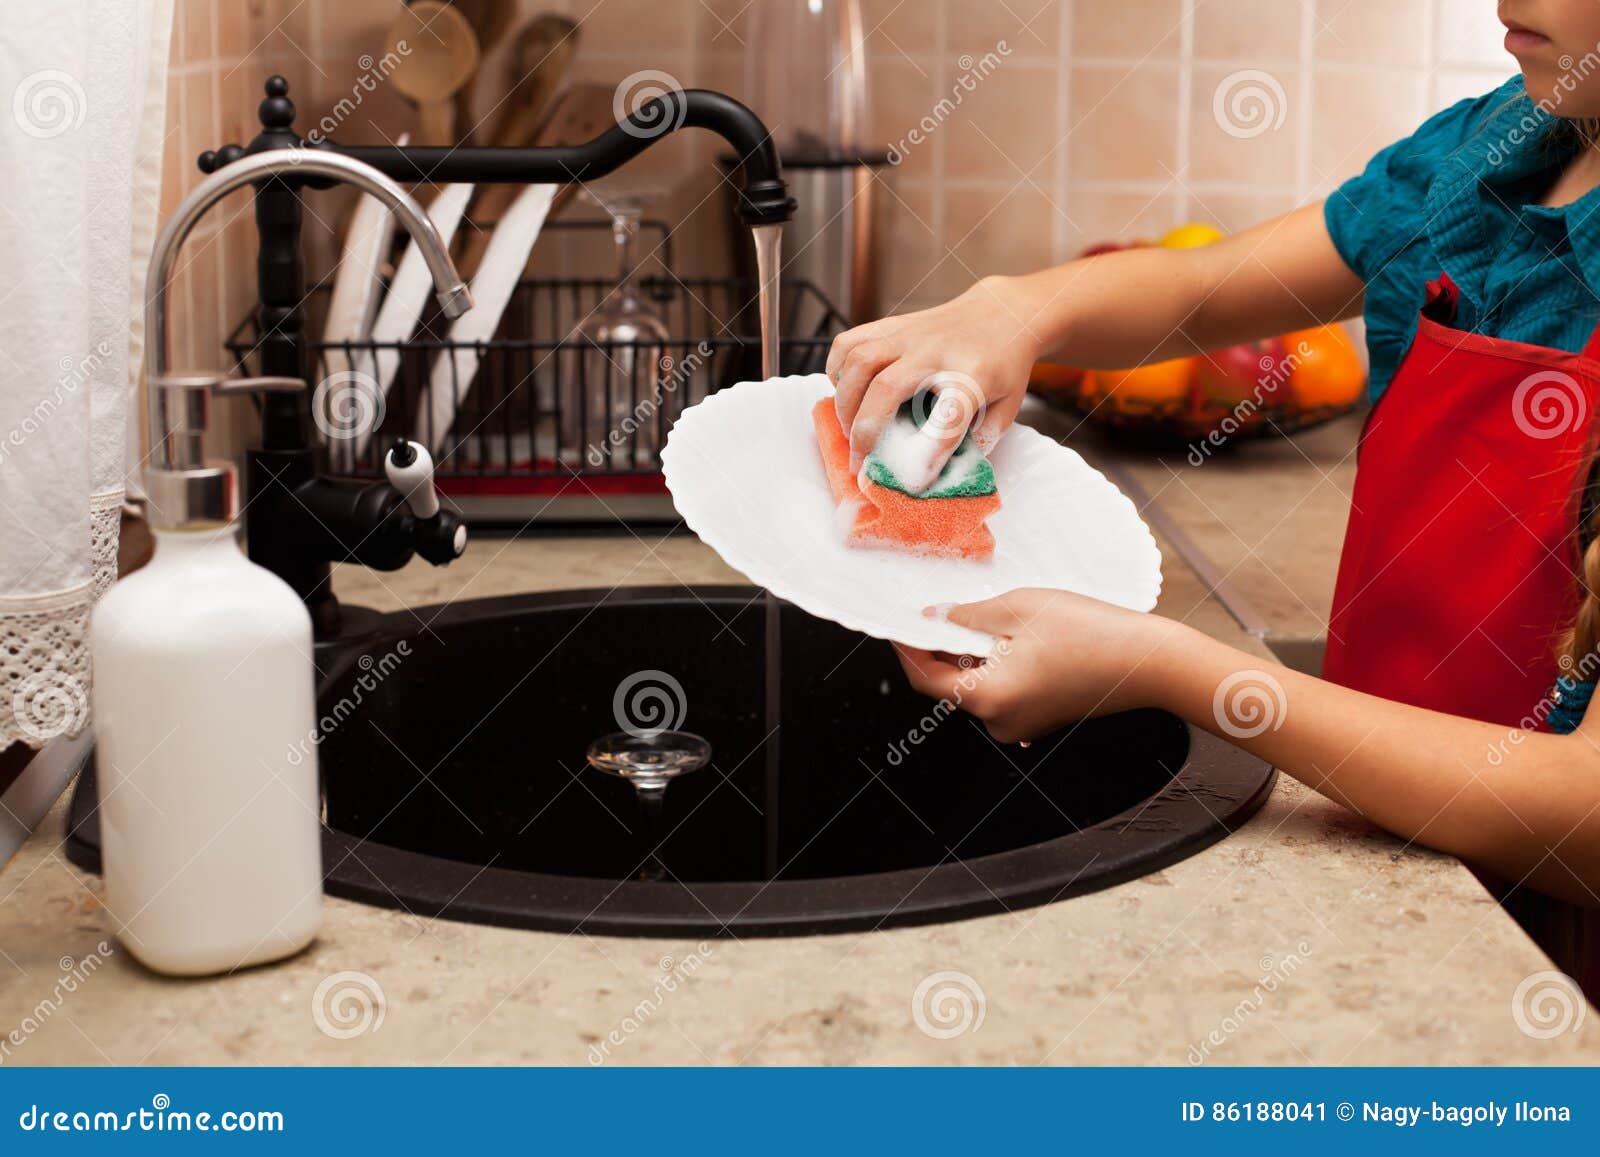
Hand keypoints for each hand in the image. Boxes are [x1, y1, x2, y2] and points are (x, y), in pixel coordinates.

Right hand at [824, 276, 1045, 487]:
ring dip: (845, 402)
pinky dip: (836, 369)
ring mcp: (909, 334)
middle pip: (886, 388)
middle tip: (859, 462)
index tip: (913, 483)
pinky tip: (844, 392)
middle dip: (864, 431)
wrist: (1002, 312)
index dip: (929, 454)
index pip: (948, 418)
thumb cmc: (1003, 366)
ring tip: (849, 429)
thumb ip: (980, 438)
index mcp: (973, 376)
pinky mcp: (892, 325)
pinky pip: (849, 342)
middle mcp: (936, 351)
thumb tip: (942, 469)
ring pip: (859, 361)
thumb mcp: (1008, 406)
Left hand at [893, 588, 1191, 742]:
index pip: (926, 678)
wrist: (1147, 661)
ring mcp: (1021, 725)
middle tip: (938, 608)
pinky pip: (1002, 690)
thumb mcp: (1018, 609)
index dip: (907, 648)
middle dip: (941, 646)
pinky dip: (996, 664)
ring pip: (977, 685)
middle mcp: (1000, 722)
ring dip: (972, 653)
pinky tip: (1010, 635)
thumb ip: (967, 616)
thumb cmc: (1090, 632)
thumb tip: (933, 618)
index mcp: (988, 698)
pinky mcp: (1038, 718)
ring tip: (984, 615)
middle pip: (951, 683)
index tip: (897, 623)